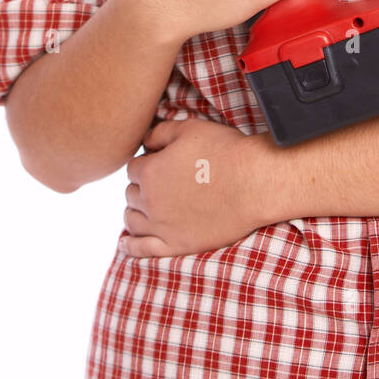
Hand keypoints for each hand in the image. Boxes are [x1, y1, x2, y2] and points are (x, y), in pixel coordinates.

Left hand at [119, 116, 274, 258]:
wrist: (253, 183)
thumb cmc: (225, 152)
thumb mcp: (190, 129)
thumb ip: (160, 132)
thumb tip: (144, 141)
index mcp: (150, 171)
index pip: (133, 168)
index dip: (145, 164)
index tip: (158, 164)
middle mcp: (149, 200)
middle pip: (131, 194)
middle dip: (140, 187)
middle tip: (159, 184)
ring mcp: (161, 226)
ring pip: (132, 220)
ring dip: (135, 212)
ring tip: (145, 208)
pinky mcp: (175, 245)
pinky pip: (142, 249)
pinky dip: (130, 247)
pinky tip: (125, 244)